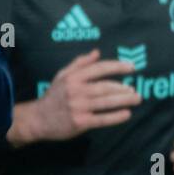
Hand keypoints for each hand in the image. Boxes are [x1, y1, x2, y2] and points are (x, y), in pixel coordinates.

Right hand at [9, 49, 139, 144]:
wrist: (37, 119)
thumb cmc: (54, 96)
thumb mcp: (62, 76)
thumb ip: (80, 63)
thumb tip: (97, 52)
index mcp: (73, 78)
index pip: (99, 69)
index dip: (117, 67)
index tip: (132, 67)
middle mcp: (75, 91)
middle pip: (105, 87)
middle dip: (123, 88)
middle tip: (136, 90)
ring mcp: (78, 107)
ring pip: (106, 102)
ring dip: (124, 100)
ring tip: (136, 99)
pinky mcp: (80, 122)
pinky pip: (102, 119)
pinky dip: (116, 117)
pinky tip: (127, 114)